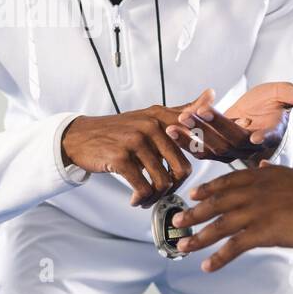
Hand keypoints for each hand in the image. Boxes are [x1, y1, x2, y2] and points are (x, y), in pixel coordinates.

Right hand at [61, 89, 211, 206]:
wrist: (80, 137)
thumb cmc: (119, 131)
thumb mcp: (149, 116)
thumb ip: (181, 111)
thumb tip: (211, 93)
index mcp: (161, 116)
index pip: (194, 134)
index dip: (202, 153)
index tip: (195, 166)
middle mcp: (150, 125)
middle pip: (182, 168)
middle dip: (174, 187)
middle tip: (163, 193)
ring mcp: (135, 141)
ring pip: (162, 182)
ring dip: (156, 198)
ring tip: (147, 199)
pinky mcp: (120, 157)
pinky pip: (143, 188)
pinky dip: (141, 199)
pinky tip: (135, 200)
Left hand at [165, 82, 292, 162]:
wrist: (257, 112)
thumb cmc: (273, 103)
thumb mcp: (288, 95)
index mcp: (270, 135)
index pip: (268, 137)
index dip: (263, 136)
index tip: (255, 136)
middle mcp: (250, 146)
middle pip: (234, 139)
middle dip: (215, 126)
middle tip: (199, 113)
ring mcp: (231, 149)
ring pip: (213, 145)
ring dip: (195, 133)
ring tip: (179, 121)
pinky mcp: (215, 148)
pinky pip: (200, 146)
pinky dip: (186, 137)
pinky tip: (172, 126)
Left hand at [171, 161, 292, 270]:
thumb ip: (277, 171)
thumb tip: (265, 164)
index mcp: (262, 175)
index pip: (226, 181)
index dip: (207, 189)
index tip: (192, 195)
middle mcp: (254, 191)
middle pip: (215, 203)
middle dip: (193, 213)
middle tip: (176, 222)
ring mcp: (257, 211)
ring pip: (218, 225)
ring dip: (198, 237)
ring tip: (182, 246)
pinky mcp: (265, 231)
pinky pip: (234, 246)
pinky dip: (219, 257)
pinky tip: (208, 266)